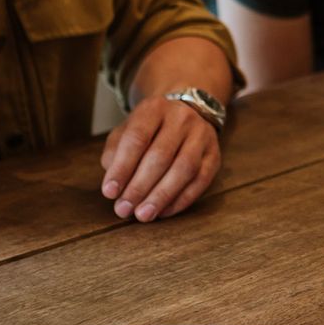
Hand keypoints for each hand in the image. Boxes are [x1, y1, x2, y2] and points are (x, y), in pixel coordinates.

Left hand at [99, 96, 221, 222]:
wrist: (187, 112)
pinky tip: (163, 212)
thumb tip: (115, 185)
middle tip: (123, 209)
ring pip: (184, 169)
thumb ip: (115, 153)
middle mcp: (181, 119)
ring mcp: (202, 137)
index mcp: (154, 109)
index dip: (122, 167)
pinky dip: (181, 200)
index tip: (109, 192)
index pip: (137, 138)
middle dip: (139, 187)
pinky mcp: (214, 156)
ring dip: (161, 196)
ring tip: (143, 215)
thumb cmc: (149, 128)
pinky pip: (200, 181)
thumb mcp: (126, 130)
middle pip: (161, 156)